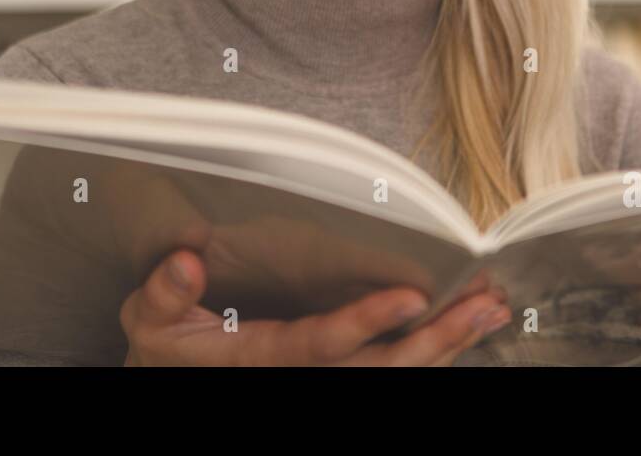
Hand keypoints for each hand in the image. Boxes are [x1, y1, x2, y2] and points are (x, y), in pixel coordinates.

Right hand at [121, 248, 512, 364]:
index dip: (368, 322)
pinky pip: (391, 372)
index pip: (322, 344)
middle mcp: (300, 377)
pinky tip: (466, 328)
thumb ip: (163, 294)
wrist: (171, 376)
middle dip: (436, 340)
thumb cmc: (165, 345)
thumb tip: (188, 260)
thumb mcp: (147, 321)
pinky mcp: (336, 373)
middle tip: (484, 304)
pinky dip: (434, 352)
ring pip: (396, 376)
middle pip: (380, 371)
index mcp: (260, 359)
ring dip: (449, 345)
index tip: (413, 297)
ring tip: (493, 310)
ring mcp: (322, 381)